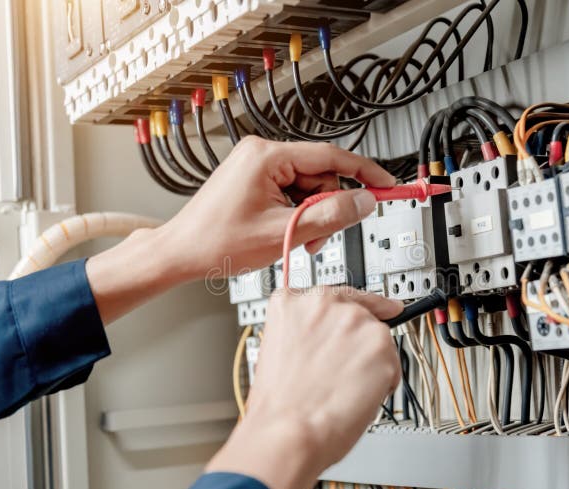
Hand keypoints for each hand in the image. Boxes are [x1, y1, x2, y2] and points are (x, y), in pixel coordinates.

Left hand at [161, 136, 393, 278]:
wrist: (181, 253)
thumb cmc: (216, 242)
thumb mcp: (283, 233)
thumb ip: (330, 216)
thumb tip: (363, 202)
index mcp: (267, 156)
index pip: (331, 156)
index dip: (364, 172)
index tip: (387, 185)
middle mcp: (262, 154)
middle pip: (321, 175)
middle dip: (326, 208)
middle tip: (317, 237)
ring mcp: (257, 167)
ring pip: (308, 188)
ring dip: (311, 216)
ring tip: (295, 240)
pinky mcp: (255, 180)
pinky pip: (292, 193)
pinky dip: (296, 215)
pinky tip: (285, 233)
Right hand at [205, 287, 402, 488]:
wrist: (286, 432)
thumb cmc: (277, 406)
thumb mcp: (277, 350)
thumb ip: (305, 334)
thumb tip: (328, 341)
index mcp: (292, 301)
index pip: (334, 295)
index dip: (352, 309)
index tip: (371, 308)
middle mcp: (325, 303)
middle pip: (360, 313)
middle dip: (359, 341)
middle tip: (346, 371)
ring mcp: (355, 321)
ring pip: (378, 340)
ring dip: (370, 364)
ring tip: (343, 390)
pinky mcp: (381, 345)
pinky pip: (392, 365)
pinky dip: (383, 384)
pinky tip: (357, 398)